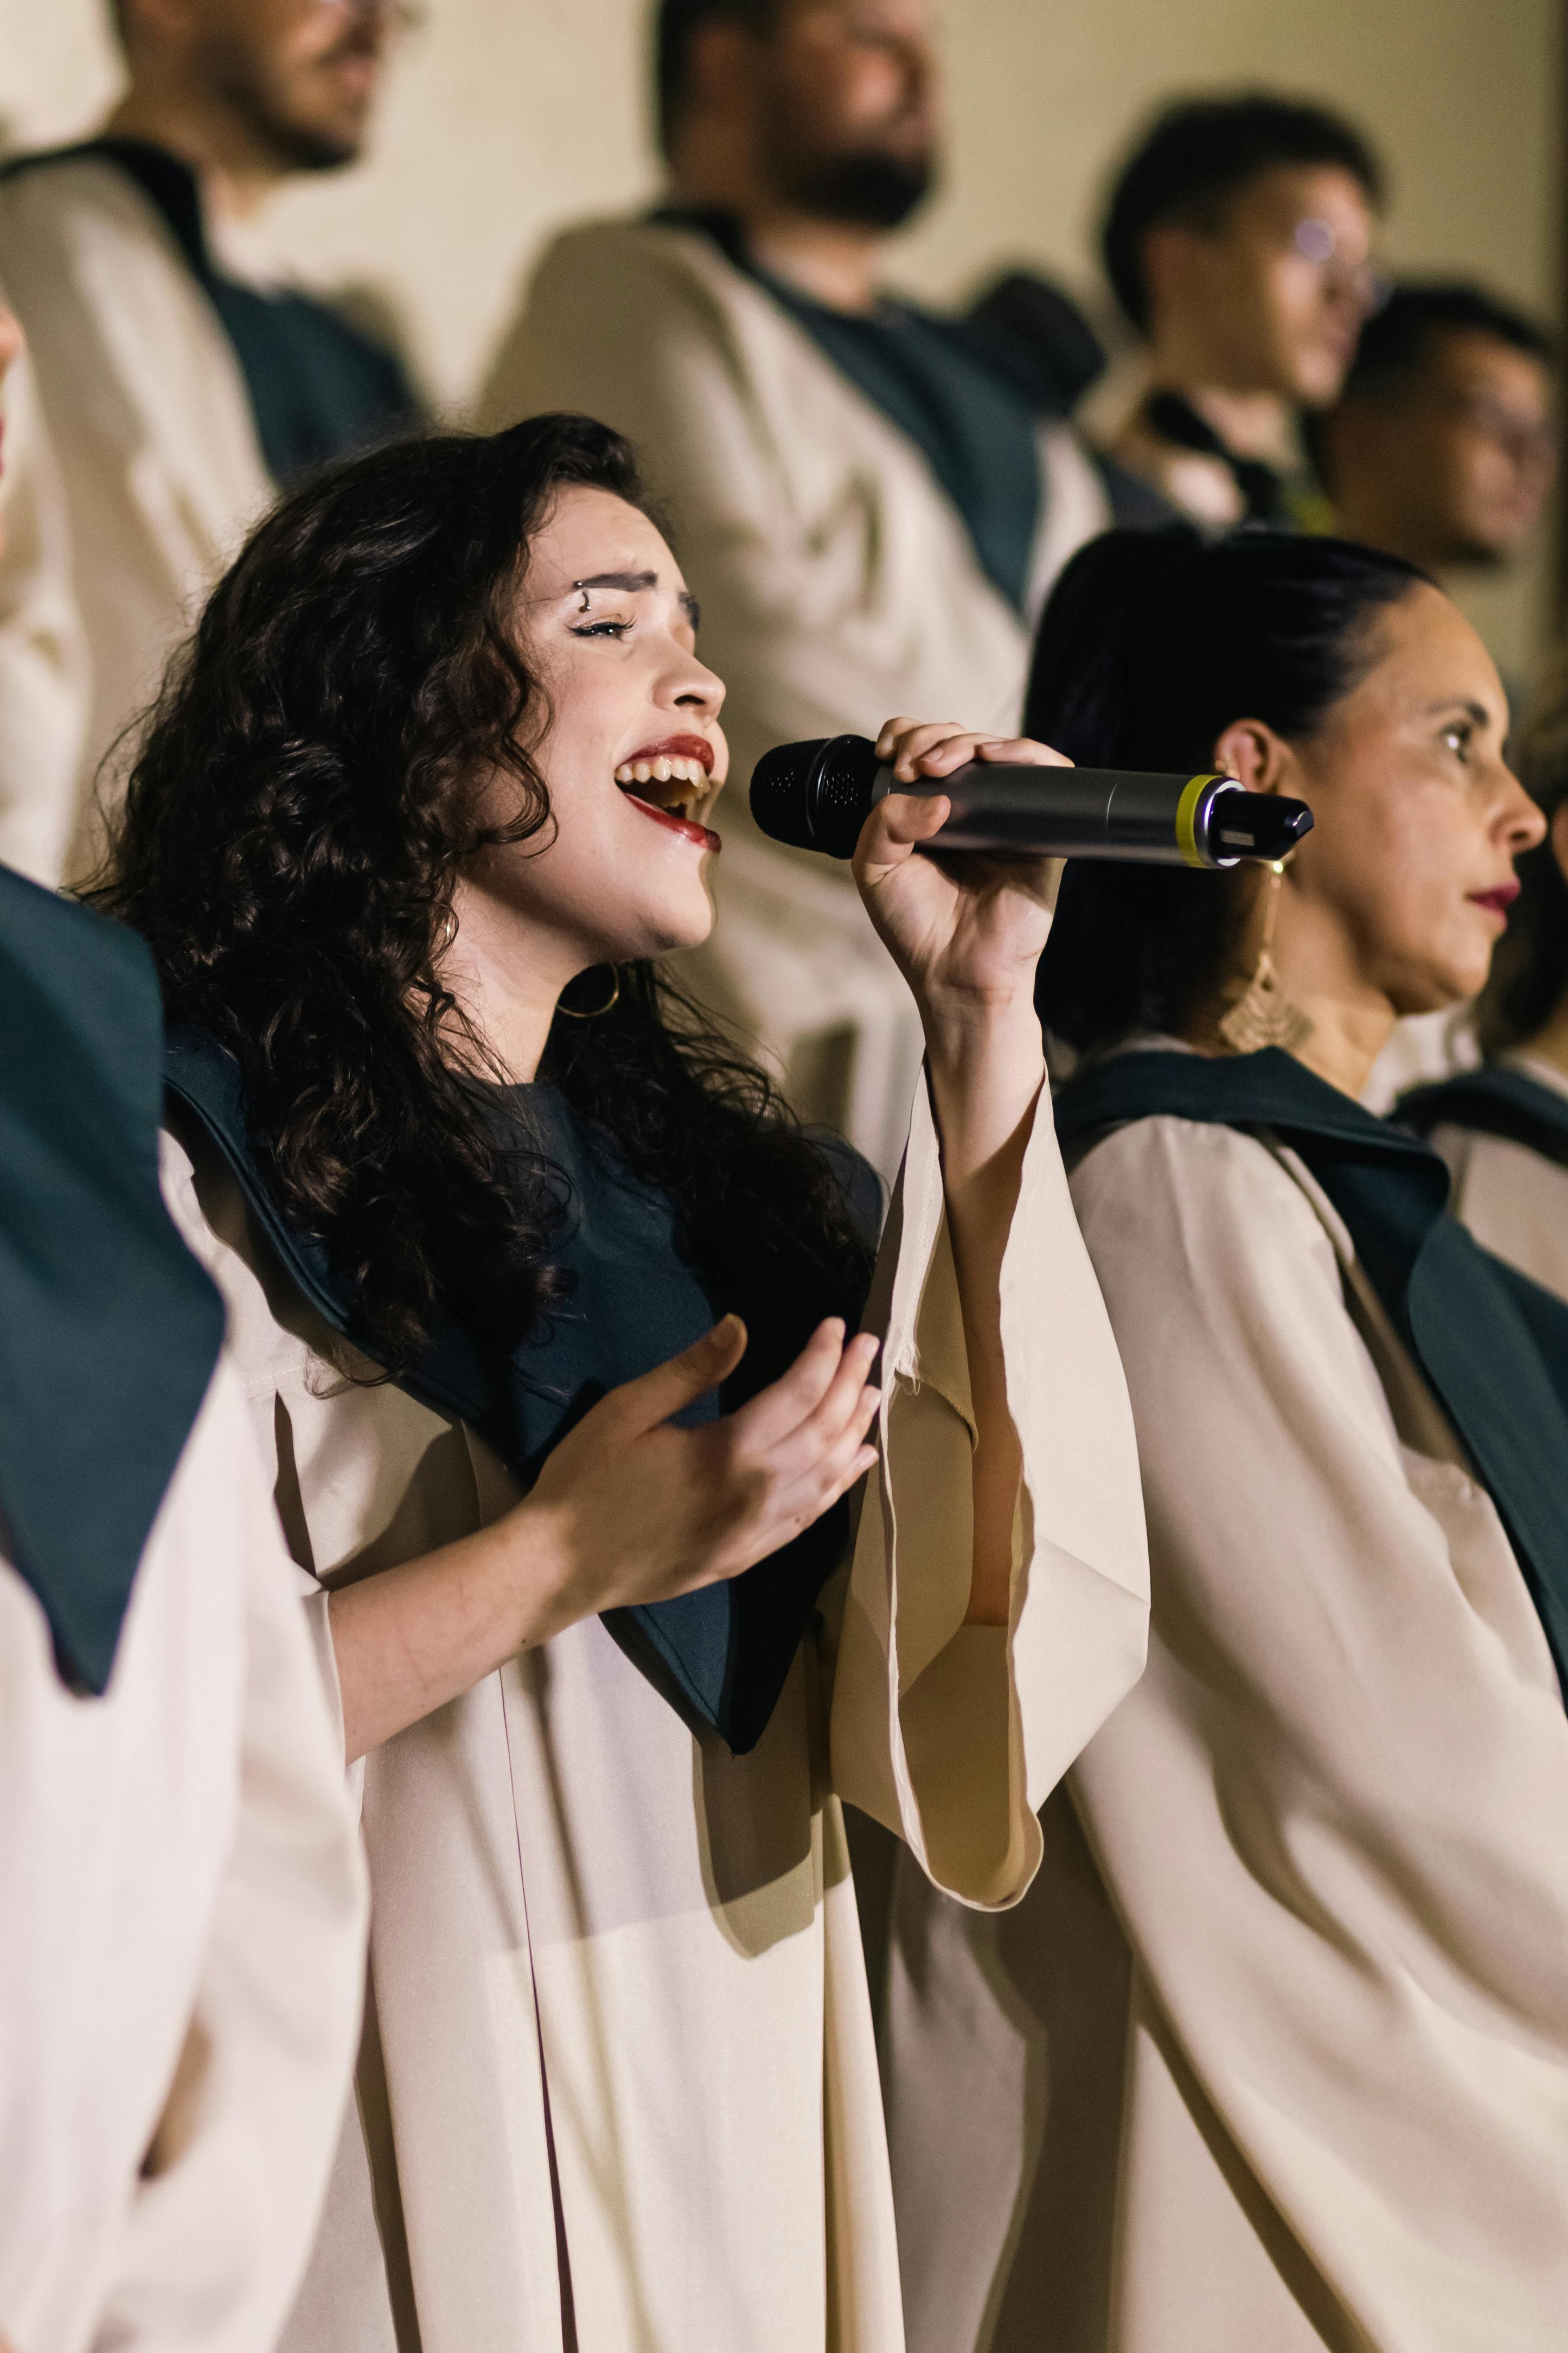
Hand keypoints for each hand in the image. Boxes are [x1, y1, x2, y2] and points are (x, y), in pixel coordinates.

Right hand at [518, 1313, 880, 1633]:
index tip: (836, 1325)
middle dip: (850, 1384)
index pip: (798, 1394)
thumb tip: (740, 1327)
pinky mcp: (746, 1557)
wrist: (561, 1568)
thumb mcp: (627, 1411)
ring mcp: (755, 1532)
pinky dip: (838, 1486)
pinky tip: (852, 1465)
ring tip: (871, 1396)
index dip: (823, 1356)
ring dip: (853, 1432)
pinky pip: (808, 1517)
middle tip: (867, 1348)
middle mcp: (755, 1494)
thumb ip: (690, 1371)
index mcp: (727, 1452)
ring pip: (826, 1477)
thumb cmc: (586, 1482)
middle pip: (823, 1431)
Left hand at [851, 718, 1068, 1023]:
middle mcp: (972, 808)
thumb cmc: (916, 928)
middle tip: (913, 766)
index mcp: (929, 810)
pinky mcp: (1043, 833)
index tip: (889, 756)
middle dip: (930, 738)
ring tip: (940, 764)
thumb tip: (937, 794)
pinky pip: (1049, 776)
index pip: (923, 747)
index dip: (907, 735)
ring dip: (968, 742)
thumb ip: (885, 822)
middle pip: (959, 740)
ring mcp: (1008, 817)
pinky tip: (995, 758)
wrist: (957, 975)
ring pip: (999, 750)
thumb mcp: (876, 868)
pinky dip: (1026, 754)